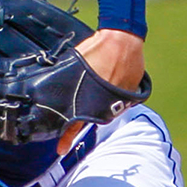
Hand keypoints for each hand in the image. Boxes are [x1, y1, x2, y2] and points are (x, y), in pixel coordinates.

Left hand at [60, 28, 145, 152]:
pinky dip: (113, 95)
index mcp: (90, 98)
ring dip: (100, 103)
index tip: (61, 149)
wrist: (123, 38)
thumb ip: (68, 79)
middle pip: (93, 117)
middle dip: (85, 116)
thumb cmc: (97, 48)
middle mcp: (106, 103)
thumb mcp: (76, 63)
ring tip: (98, 88)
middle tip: (76, 114)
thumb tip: (54, 89)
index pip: (76, 123)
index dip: (67, 136)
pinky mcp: (131, 93)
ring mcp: (121, 100)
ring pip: (107, 110)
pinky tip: (110, 82)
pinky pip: (120, 100)